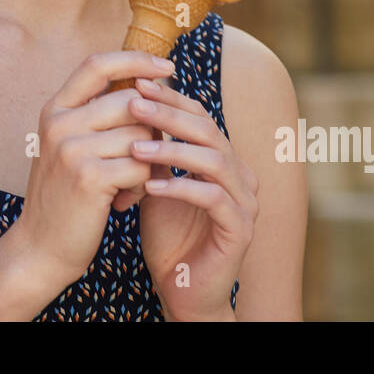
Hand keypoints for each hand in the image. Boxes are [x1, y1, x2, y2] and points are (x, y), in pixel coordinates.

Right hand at [12, 51, 177, 288]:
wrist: (39, 249)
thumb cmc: (65, 196)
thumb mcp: (70, 146)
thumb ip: (96, 115)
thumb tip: (146, 84)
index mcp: (55, 109)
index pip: (98, 64)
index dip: (136, 60)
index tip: (168, 67)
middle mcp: (60, 123)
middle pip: (131, 100)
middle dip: (153, 127)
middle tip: (148, 155)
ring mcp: (72, 149)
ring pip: (142, 134)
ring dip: (150, 160)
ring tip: (133, 183)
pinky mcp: (89, 177)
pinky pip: (141, 165)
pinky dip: (144, 184)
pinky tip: (127, 200)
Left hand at [128, 77, 257, 321]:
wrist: (181, 289)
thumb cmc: (167, 236)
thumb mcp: (155, 185)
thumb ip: (152, 152)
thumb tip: (127, 105)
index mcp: (223, 159)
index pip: (200, 115)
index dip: (169, 98)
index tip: (134, 84)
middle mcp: (241, 174)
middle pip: (208, 130)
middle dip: (169, 115)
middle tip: (134, 104)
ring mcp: (246, 201)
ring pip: (214, 160)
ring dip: (172, 150)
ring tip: (136, 148)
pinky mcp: (241, 229)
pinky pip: (214, 199)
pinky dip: (182, 188)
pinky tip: (151, 188)